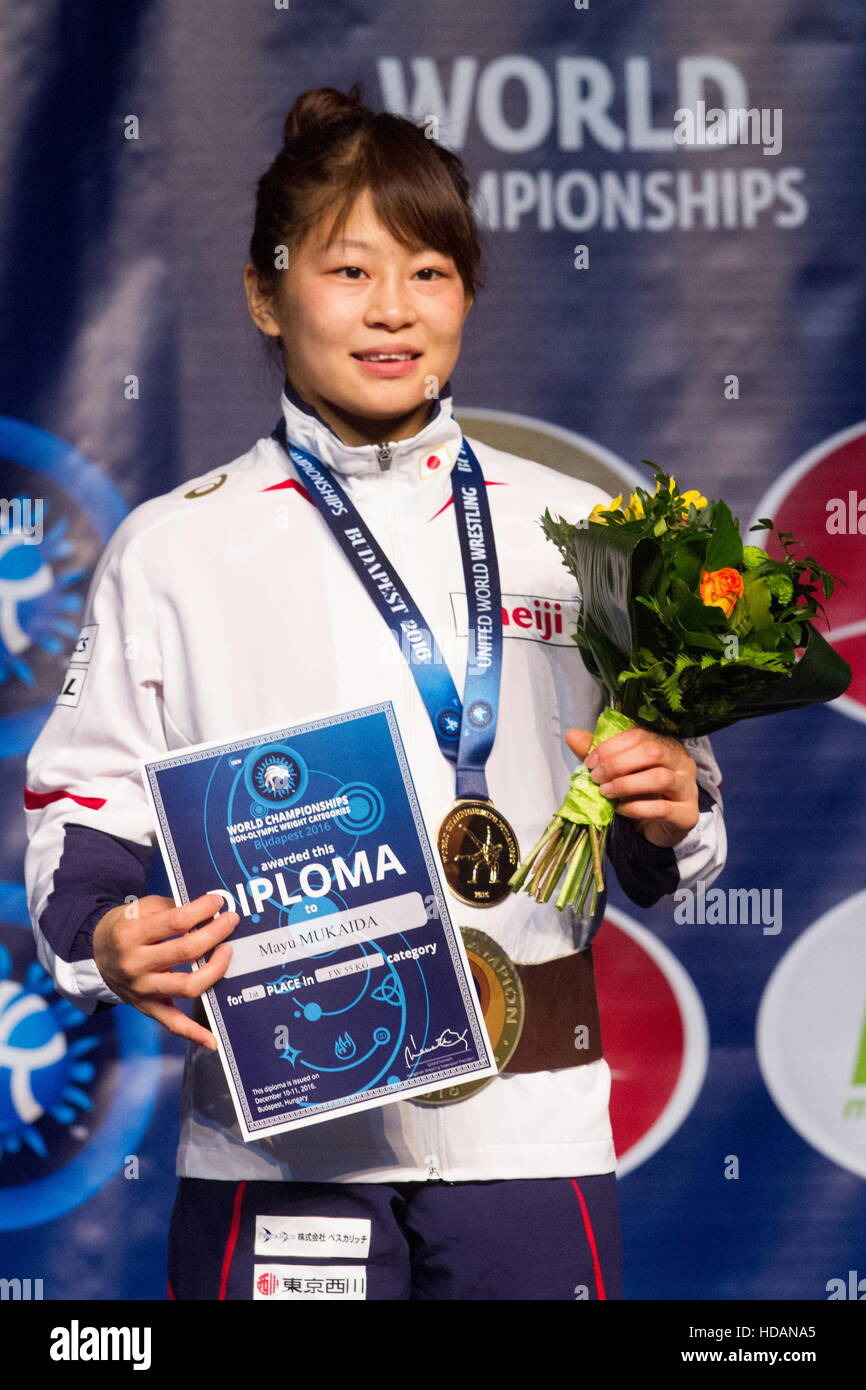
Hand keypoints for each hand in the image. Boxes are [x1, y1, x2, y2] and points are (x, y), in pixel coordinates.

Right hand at [92, 892, 237, 1049]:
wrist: (96, 956)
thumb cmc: (123, 928)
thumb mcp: (138, 909)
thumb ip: (170, 907)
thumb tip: (207, 909)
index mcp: (130, 935)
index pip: (176, 921)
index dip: (202, 910)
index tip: (218, 902)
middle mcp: (135, 965)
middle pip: (186, 951)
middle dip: (216, 934)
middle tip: (230, 921)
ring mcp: (142, 990)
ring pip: (187, 986)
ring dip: (215, 969)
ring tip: (227, 952)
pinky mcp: (148, 1007)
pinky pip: (173, 1024)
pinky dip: (194, 1034)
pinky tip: (213, 1040)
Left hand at [565, 725, 698, 847]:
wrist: (655, 830)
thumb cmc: (638, 795)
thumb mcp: (616, 772)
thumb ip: (599, 755)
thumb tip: (572, 735)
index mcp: (665, 745)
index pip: (640, 736)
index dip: (612, 747)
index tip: (590, 762)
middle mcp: (681, 762)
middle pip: (653, 752)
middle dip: (618, 764)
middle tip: (596, 777)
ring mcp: (688, 788)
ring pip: (659, 778)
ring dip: (626, 784)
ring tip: (606, 792)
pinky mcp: (687, 814)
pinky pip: (662, 808)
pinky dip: (636, 808)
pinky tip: (621, 810)